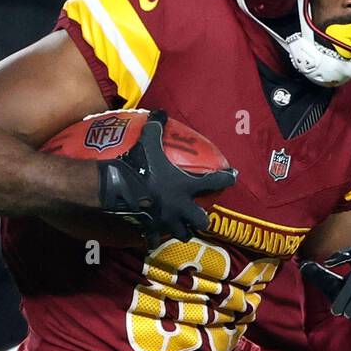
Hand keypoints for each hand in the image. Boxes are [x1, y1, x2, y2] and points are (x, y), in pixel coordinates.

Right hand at [97, 110, 236, 243]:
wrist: (117, 186)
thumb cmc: (138, 163)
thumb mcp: (148, 141)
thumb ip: (156, 127)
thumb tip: (161, 112)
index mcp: (185, 186)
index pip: (214, 182)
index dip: (226, 178)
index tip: (234, 176)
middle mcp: (180, 207)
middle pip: (201, 220)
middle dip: (203, 219)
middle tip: (203, 215)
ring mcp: (166, 220)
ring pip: (182, 234)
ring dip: (184, 231)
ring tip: (182, 228)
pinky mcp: (150, 228)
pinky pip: (155, 238)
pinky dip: (155, 238)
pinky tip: (153, 237)